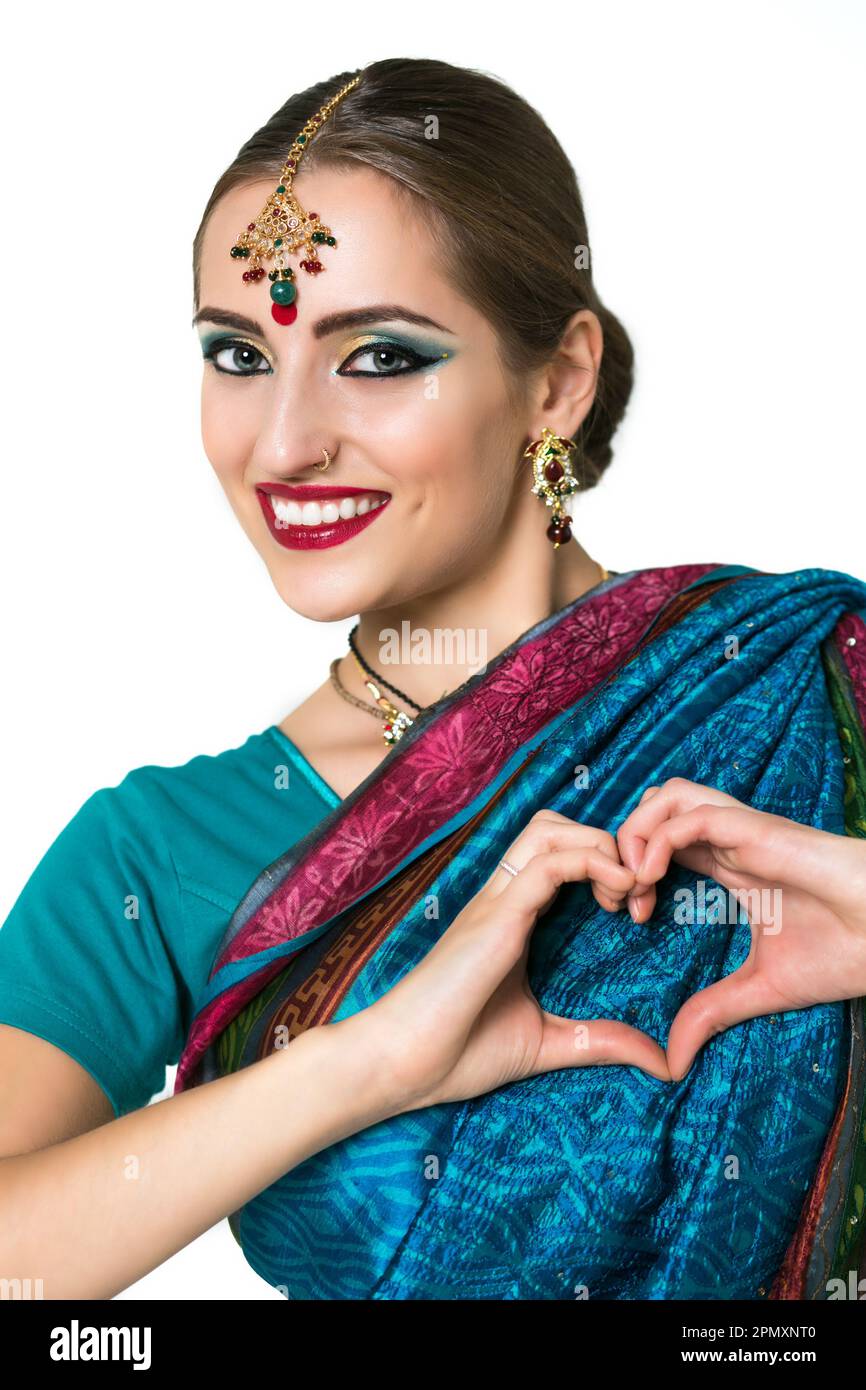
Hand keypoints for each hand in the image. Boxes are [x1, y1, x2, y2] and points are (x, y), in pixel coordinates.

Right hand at [364, 809, 671, 1112]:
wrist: (403, 1064)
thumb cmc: (459, 1052)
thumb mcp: (548, 1045)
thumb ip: (600, 1041)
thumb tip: (662, 1061)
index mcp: (514, 919)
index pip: (561, 857)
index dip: (608, 868)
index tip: (639, 912)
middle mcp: (505, 899)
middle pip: (555, 827)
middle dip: (608, 845)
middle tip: (639, 894)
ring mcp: (498, 902)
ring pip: (550, 830)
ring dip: (602, 846)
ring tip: (630, 891)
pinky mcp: (496, 915)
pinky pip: (548, 863)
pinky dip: (593, 863)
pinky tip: (621, 893)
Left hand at [616, 777, 865, 1079]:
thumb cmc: (846, 953)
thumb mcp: (762, 989)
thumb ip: (713, 1013)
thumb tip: (673, 1061)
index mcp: (732, 866)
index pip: (662, 842)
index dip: (632, 869)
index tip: (630, 916)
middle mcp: (732, 841)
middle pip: (656, 807)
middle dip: (623, 844)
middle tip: (621, 896)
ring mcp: (744, 831)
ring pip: (669, 795)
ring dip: (636, 831)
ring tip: (634, 883)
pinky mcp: (758, 830)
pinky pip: (693, 814)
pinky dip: (659, 838)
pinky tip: (651, 879)